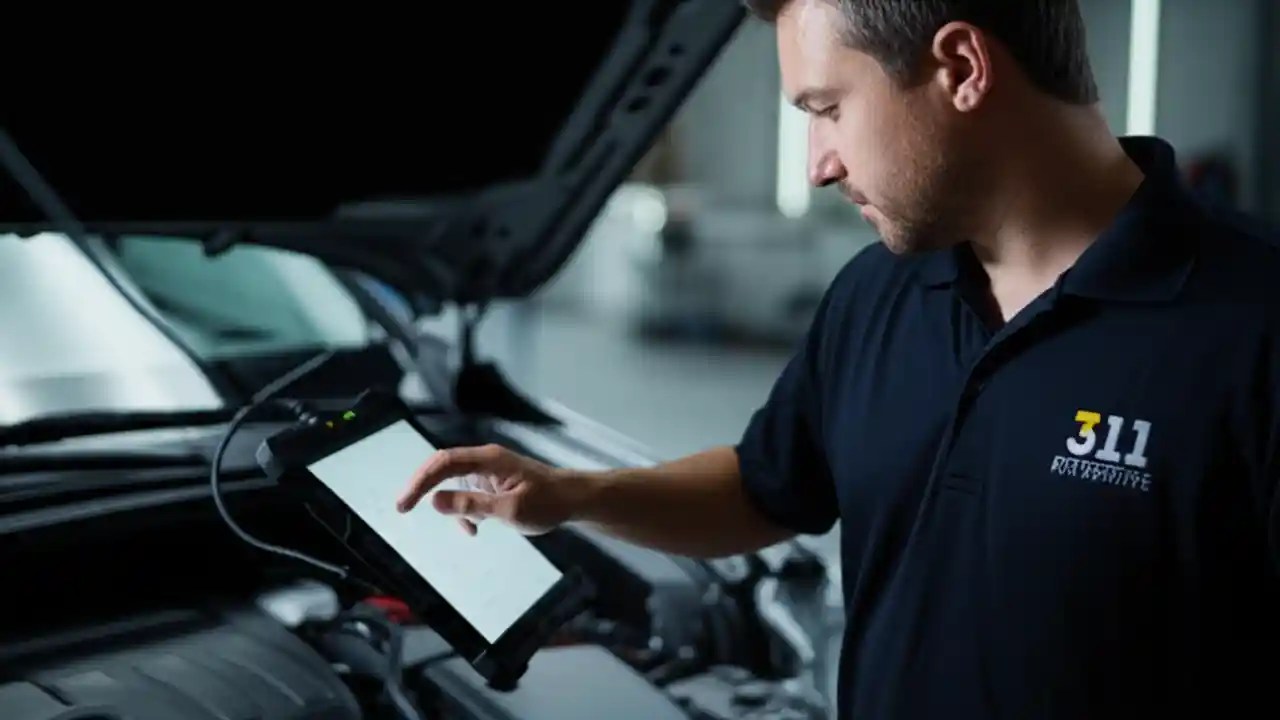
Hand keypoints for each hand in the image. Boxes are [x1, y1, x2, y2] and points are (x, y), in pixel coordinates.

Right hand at [395, 444, 583, 535]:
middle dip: (423, 487)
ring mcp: (489, 470)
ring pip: (455, 482)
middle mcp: (485, 460)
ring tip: (468, 528)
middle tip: (404, 508)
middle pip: (443, 466)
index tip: (405, 505)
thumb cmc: (547, 502)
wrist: (573, 500)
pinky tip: (475, 528)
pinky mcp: (494, 482)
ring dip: (453, 506)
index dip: (420, 482)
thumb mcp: (509, 509)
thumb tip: (435, 501)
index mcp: (488, 459)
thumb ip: (472, 505)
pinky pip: (469, 492)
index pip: (444, 463)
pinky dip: (466, 510)